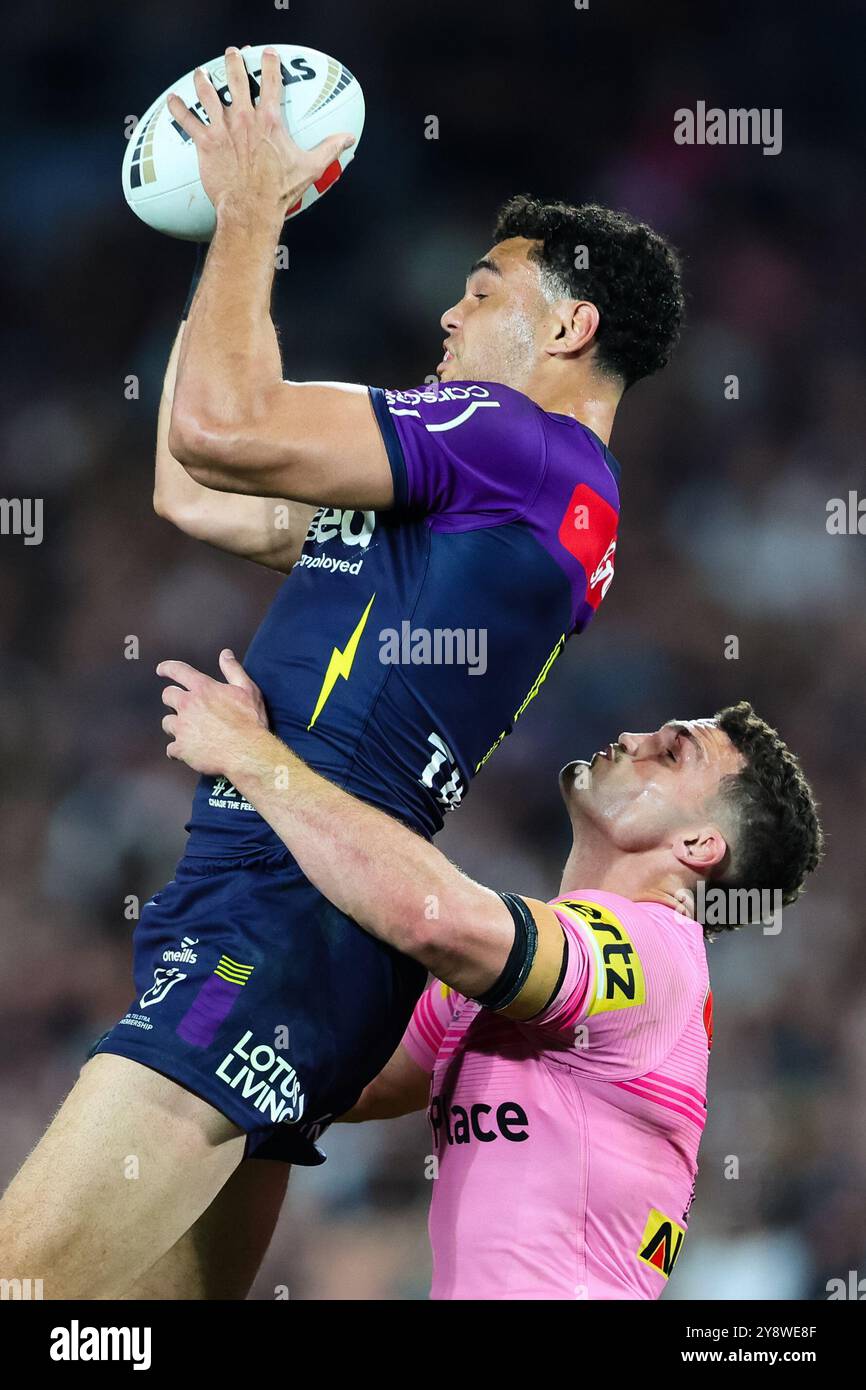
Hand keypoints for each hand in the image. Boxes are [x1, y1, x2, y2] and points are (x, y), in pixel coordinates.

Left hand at [158, 649, 268, 775]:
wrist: (248, 752)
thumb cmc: (250, 720)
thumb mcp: (247, 689)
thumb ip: (233, 670)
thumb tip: (225, 654)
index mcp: (203, 688)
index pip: (178, 671)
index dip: (167, 668)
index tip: (161, 669)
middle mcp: (188, 705)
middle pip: (168, 696)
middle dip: (173, 699)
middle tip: (183, 707)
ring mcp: (182, 727)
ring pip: (167, 722)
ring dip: (176, 725)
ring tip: (190, 732)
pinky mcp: (181, 748)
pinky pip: (171, 748)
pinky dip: (178, 750)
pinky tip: (188, 752)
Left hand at [166, 47, 354, 225]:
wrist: (252, 208)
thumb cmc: (280, 190)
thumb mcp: (310, 167)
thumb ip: (329, 148)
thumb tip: (348, 139)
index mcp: (269, 119)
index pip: (270, 81)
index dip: (269, 64)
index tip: (268, 54)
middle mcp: (244, 117)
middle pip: (235, 78)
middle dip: (233, 62)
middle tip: (232, 54)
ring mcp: (222, 128)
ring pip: (208, 94)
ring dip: (203, 80)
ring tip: (201, 74)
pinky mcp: (206, 143)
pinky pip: (188, 120)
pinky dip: (178, 109)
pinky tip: (173, 100)